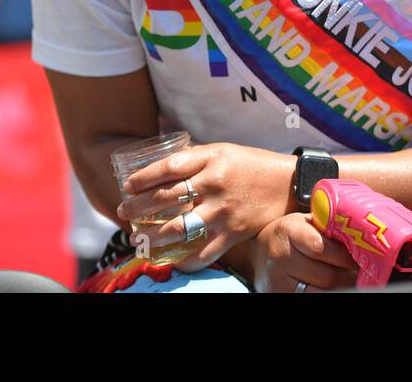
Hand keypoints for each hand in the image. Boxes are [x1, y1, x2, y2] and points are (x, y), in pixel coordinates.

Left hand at [116, 142, 295, 270]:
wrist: (288, 184)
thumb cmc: (252, 165)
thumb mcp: (223, 151)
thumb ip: (195, 159)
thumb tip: (163, 167)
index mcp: (211, 158)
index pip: (168, 167)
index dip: (144, 177)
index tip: (127, 186)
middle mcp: (215, 183)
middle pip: (167, 197)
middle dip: (139, 207)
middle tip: (122, 213)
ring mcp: (223, 210)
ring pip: (178, 227)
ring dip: (153, 235)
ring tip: (137, 238)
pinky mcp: (233, 232)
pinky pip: (203, 251)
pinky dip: (184, 259)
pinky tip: (170, 260)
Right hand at [248, 213, 358, 292]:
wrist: (260, 252)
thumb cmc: (290, 235)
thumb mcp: (304, 222)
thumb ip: (327, 226)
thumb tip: (362, 236)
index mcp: (288, 230)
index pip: (322, 248)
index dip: (345, 256)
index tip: (361, 258)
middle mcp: (279, 255)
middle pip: (326, 275)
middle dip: (348, 276)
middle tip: (363, 273)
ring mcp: (277, 280)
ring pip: (321, 293)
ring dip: (341, 288)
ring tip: (351, 281)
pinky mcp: (278, 295)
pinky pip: (311, 299)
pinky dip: (326, 293)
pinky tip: (334, 287)